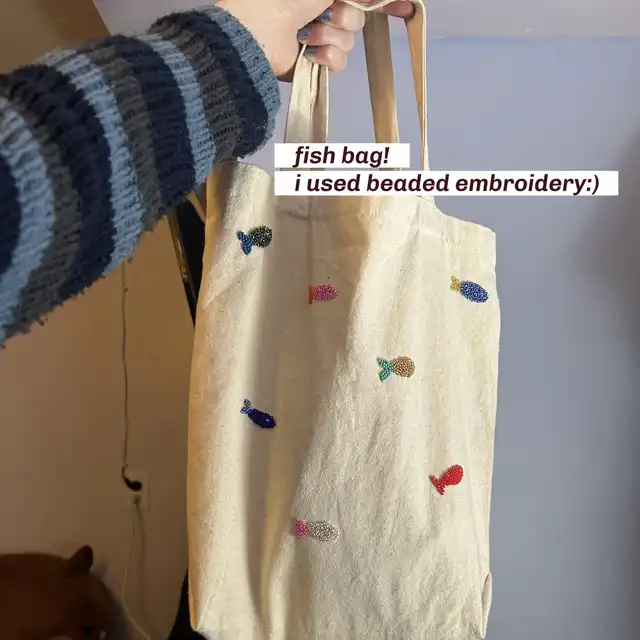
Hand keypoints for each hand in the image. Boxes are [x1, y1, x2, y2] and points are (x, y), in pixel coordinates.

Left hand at [217, 0, 414, 79]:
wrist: (259, 32)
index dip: (387, 3)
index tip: (407, 8)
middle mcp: (321, 9)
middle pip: (359, 16)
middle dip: (346, 15)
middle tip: (325, 11)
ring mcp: (318, 36)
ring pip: (350, 41)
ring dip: (331, 36)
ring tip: (307, 33)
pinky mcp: (313, 62)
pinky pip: (338, 62)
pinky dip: (326, 56)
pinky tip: (308, 52)